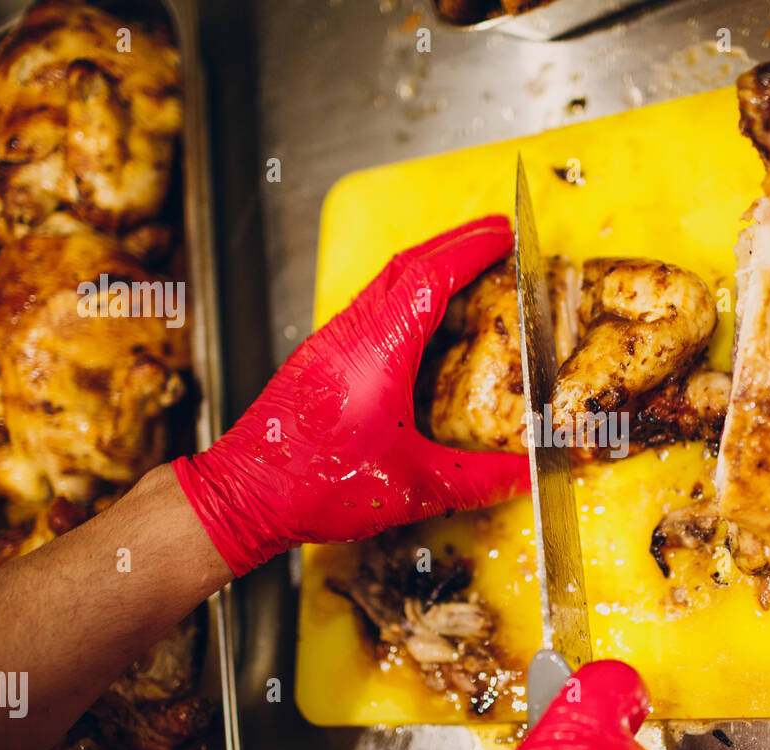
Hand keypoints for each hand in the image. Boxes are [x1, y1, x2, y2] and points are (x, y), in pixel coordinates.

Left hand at [173, 216, 528, 575]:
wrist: (244, 495)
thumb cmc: (313, 486)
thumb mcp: (414, 488)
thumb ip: (477, 480)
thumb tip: (525, 474)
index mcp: (376, 352)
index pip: (430, 278)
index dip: (471, 250)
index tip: (503, 234)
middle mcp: (349, 336)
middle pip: (406, 266)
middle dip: (454, 244)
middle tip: (493, 235)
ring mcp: (329, 343)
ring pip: (384, 284)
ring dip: (427, 267)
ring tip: (466, 269)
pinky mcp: (319, 359)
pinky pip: (369, 308)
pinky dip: (404, 296)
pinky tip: (423, 320)